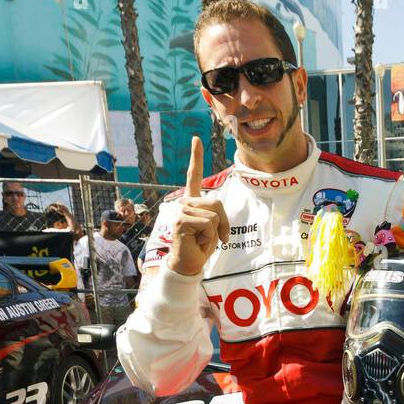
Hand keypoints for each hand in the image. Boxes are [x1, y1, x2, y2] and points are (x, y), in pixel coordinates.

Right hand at [168, 136, 229, 276]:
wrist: (188, 264)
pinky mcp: (180, 221)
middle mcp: (184, 203)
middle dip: (223, 224)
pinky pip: (208, 225)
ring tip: (201, 241)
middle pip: (217, 203)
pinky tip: (197, 243)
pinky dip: (209, 238)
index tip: (196, 138)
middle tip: (214, 239)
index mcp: (192, 201)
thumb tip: (215, 211)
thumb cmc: (202, 247)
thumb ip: (217, 214)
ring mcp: (180, 211)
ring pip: (214, 215)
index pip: (193, 176)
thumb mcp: (214, 228)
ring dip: (214, 233)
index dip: (195, 157)